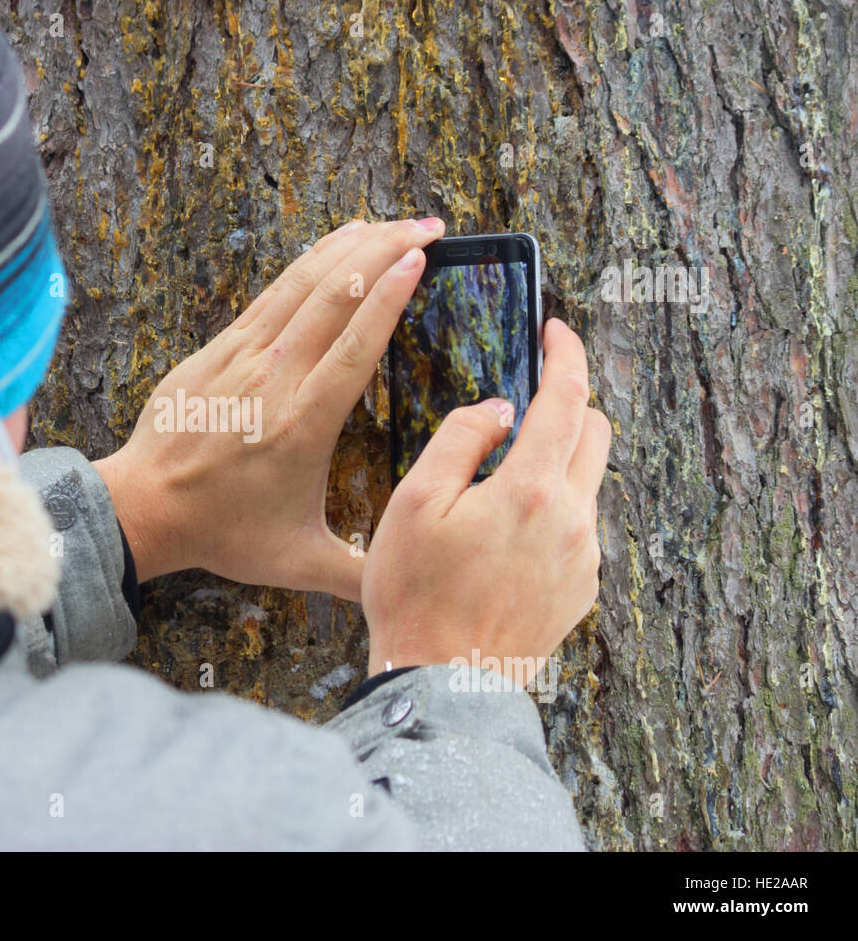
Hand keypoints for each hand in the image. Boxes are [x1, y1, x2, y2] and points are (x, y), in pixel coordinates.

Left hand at [94, 217, 446, 599]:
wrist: (143, 508)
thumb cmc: (221, 532)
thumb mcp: (297, 561)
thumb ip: (360, 572)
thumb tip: (413, 583)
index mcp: (300, 425)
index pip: (353, 346)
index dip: (389, 295)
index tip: (421, 257)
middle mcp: (271, 381)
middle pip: (333, 297)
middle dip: (384, 249)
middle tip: (430, 224)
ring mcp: (239, 358)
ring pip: (299, 284)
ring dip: (348, 246)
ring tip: (391, 221)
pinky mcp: (215, 350)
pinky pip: (267, 294)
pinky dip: (304, 264)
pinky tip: (331, 246)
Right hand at [360, 318, 610, 682]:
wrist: (443, 682)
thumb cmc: (416, 595)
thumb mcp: (415, 503)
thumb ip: (460, 439)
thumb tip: (498, 410)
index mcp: (531, 490)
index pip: (567, 398)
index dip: (566, 354)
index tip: (556, 330)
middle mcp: (573, 519)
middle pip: (596, 433)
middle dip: (570, 403)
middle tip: (528, 400)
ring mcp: (584, 557)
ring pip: (589, 482)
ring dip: (558, 460)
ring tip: (500, 480)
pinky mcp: (581, 588)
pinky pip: (579, 527)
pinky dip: (554, 508)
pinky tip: (506, 533)